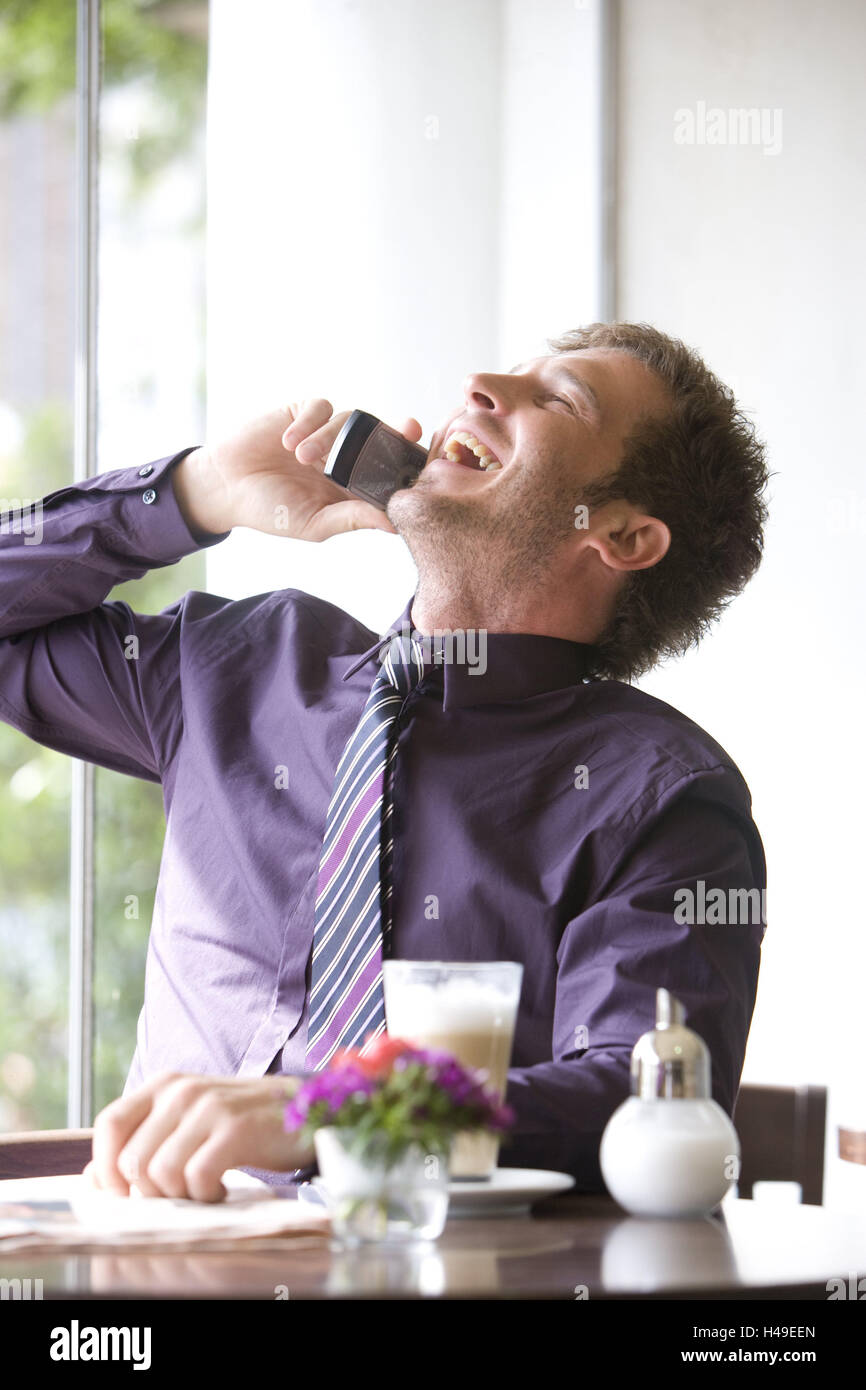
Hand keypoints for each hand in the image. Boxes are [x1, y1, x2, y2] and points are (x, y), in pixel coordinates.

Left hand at [82, 1072, 313, 1202]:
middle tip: (178, 1194)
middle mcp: (182, 1090)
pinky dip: (206, 1195)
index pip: (109, 1124)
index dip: (105, 1167)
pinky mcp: (235, 1129)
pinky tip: (222, 1190)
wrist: (300, 1110)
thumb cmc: (237, 1123)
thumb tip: (95, 1179)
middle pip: (132, 1160)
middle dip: (149, 1193)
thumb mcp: (186, 1120)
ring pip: (161, 1173)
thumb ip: (145, 1140)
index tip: (123, 1194)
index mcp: (164, 1085)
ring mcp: (209, 1107)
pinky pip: (197, 1177)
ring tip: (202, 1189)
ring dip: (180, 1196)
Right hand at [173, 401, 423, 540]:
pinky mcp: (301, 413)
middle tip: (409, 427)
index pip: (390, 470)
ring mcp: (324, 432)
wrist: (226, 488)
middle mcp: (345, 456)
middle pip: (381, 436)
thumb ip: (353, 518)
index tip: (427, 459)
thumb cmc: (271, 511)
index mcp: (353, 485)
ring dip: (328, 438)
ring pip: (349, 421)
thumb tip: (395, 523)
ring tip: (301, 458)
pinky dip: (308, 422)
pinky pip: (319, 406)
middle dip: (397, 430)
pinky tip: (288, 442)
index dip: (409, 462)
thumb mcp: (314, 523)